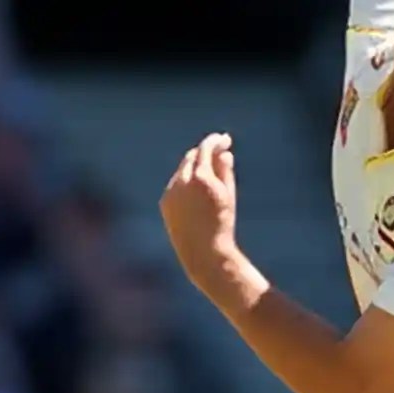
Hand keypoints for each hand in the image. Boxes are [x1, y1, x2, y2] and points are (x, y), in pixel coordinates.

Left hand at [160, 132, 238, 288]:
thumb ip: (225, 171)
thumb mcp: (228, 196)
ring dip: (195, 167)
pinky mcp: (165, 203)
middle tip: (218, 152)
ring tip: (210, 173)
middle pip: (191, 156)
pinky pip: (175, 186)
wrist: (204, 253)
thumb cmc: (222, 224)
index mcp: (201, 178)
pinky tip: (197, 194)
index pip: (205, 149)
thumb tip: (224, 153)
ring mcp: (171, 192)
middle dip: (204, 152)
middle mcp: (182, 182)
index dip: (215, 141)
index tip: (224, 139)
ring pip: (182, 171)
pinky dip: (186, 183)